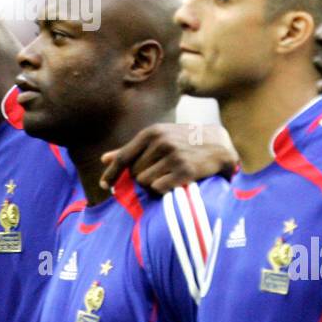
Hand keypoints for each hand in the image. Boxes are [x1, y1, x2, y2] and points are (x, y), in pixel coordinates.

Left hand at [99, 123, 237, 195]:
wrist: (218, 144)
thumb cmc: (183, 140)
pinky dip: (163, 189)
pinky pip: (159, 188)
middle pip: (134, 173)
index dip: (111, 173)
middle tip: (158, 173)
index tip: (104, 186)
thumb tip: (104, 159)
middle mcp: (161, 142)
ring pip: (145, 182)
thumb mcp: (158, 138)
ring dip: (152, 184)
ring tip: (167, 176)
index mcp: (151, 132)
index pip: (124, 156)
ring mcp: (173, 156)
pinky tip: (173, 181)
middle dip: (141, 177)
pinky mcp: (185, 171)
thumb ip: (131, 149)